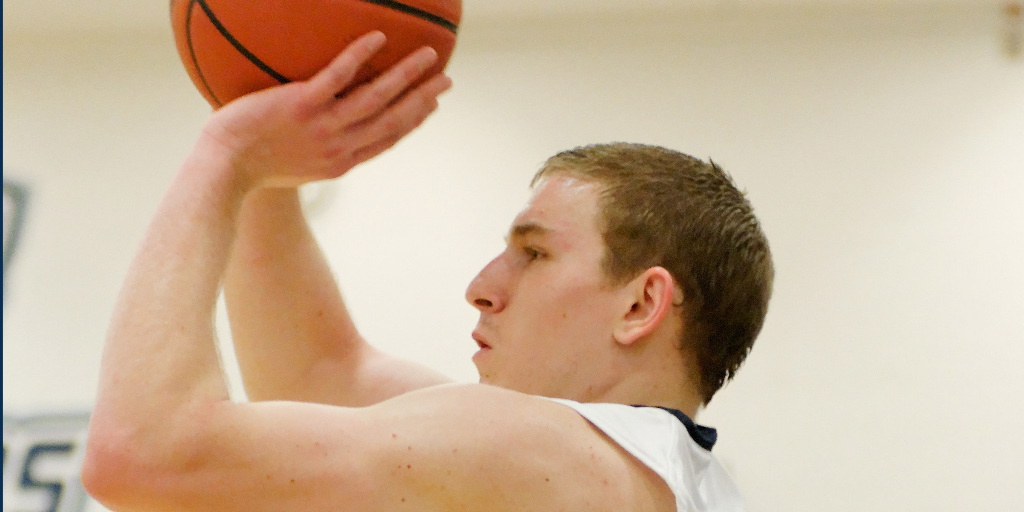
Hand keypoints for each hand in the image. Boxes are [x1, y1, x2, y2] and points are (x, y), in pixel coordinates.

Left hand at [198, 31, 451, 189]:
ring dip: (406, 76)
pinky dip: (360, 56)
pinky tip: (377, 38)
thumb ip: (315, 151)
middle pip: (393, 119)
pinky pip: (338, 76)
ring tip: (428, 56)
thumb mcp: (294, 167)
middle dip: (423, 99)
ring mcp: (323, 127)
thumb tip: (322, 135)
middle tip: (447, 80)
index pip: (387, 139)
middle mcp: (339, 147)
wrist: (223, 168)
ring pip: (376, 98)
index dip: (414, 121)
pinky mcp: (302, 105)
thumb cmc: (249, 166)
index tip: (431, 106)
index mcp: (340, 163)